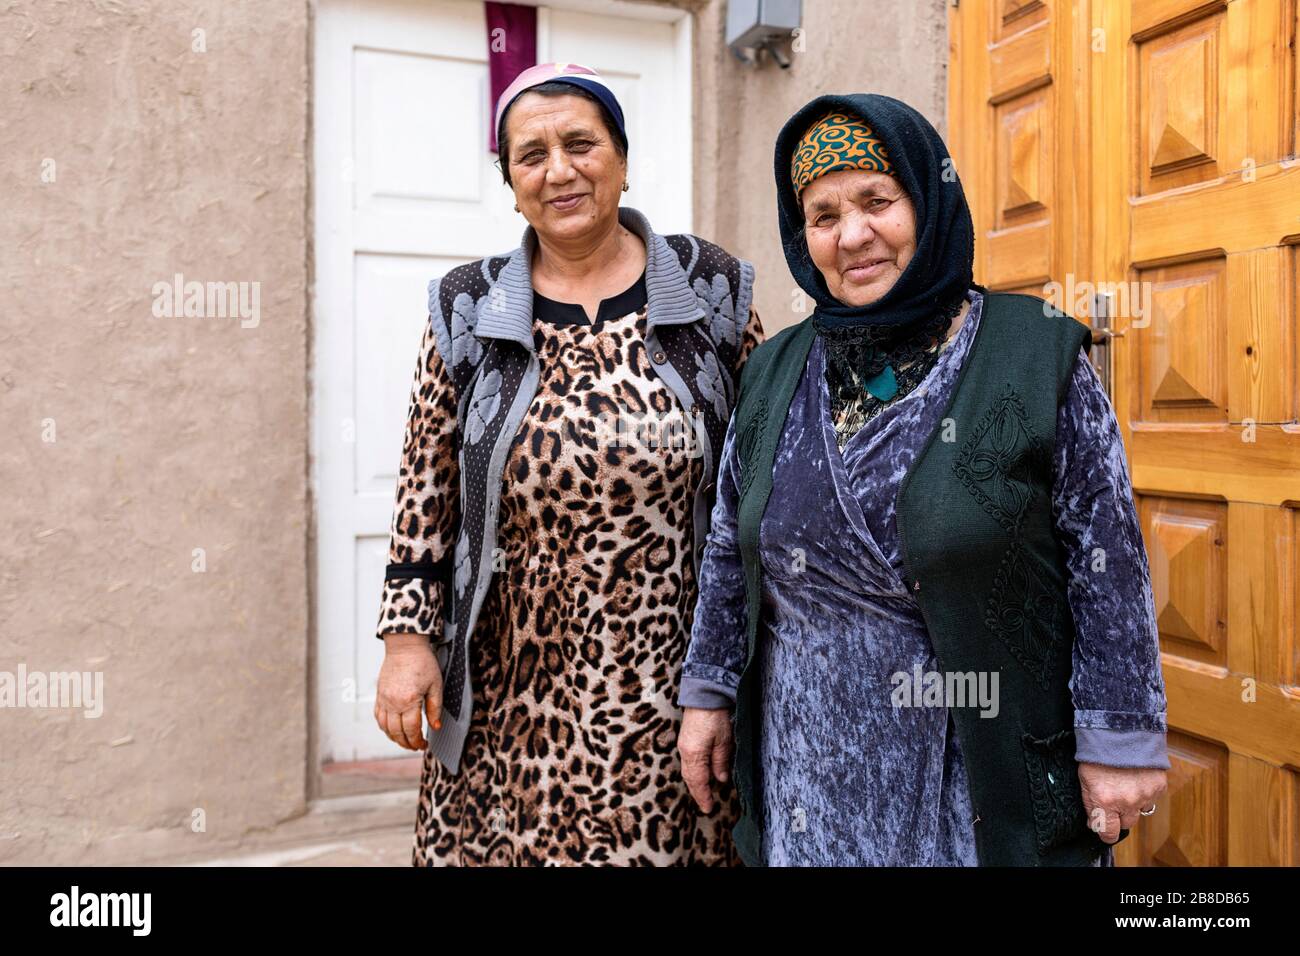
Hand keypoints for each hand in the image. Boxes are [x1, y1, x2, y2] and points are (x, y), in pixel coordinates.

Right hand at [374, 633, 442, 750]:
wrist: (405, 646)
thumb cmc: (423, 663)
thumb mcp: (436, 685)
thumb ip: (435, 708)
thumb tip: (436, 727)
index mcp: (409, 700)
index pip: (412, 729)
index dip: (418, 741)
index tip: (424, 745)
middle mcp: (393, 702)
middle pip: (397, 732)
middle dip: (407, 743)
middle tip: (415, 746)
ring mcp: (383, 699)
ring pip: (385, 728)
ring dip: (395, 738)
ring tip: (405, 741)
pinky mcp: (379, 695)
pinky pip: (378, 717)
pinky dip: (384, 727)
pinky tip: (392, 729)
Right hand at [677, 707, 733, 813]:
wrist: (704, 693)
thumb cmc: (716, 716)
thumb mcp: (724, 740)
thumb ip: (721, 761)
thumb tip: (720, 779)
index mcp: (694, 754)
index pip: (698, 782)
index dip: (703, 797)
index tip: (708, 809)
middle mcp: (685, 751)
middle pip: (690, 778)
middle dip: (698, 793)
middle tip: (706, 805)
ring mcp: (683, 745)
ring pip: (688, 770)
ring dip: (695, 783)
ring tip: (703, 793)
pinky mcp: (685, 739)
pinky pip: (688, 762)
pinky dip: (694, 772)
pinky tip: (701, 774)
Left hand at [1078, 762, 1166, 843]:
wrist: (1120, 731)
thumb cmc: (1098, 754)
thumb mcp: (1085, 780)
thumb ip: (1090, 804)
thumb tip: (1094, 824)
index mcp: (1105, 801)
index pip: (1108, 833)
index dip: (1105, 832)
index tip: (1104, 828)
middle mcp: (1127, 802)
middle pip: (1126, 824)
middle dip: (1119, 816)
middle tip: (1113, 799)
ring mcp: (1145, 795)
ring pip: (1139, 812)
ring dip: (1132, 804)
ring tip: (1124, 784)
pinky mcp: (1158, 787)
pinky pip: (1151, 799)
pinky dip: (1144, 792)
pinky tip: (1135, 778)